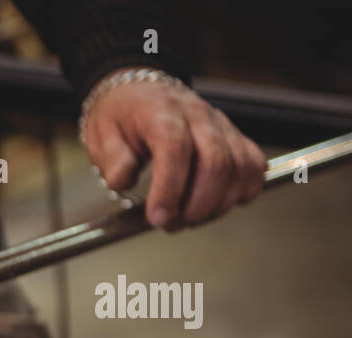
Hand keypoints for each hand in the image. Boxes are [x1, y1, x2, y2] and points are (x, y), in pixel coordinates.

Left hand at [83, 73, 266, 230]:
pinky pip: (254, 166)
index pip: (175, 148)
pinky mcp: (235, 138)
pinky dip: (243, 191)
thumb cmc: (123, 117)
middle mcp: (198, 116)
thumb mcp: (102, 134)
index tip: (157, 218)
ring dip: (217, 204)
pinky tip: (217, 204)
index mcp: (161, 113)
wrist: (142, 94)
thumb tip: (121, 180)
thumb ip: (112, 159)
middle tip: (171, 224)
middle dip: (196, 205)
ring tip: (188, 218)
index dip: (170, 188)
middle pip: (216, 162)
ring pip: (240, 168)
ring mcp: (222, 127)